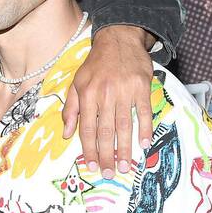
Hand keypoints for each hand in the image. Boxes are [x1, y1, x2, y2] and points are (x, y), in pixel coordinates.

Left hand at [63, 25, 154, 177]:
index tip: (92, 166)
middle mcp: (105, 94)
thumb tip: (66, 134)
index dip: (89, 149)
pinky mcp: (142, 87)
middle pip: (105, 131)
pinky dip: (145, 129)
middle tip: (110, 174)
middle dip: (107, 155)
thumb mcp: (77, 82)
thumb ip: (71, 109)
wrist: (119, 39)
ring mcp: (125, 91)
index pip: (87, 128)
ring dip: (125, 148)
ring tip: (125, 166)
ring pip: (124, 125)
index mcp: (87, 94)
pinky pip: (144, 112)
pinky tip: (144, 144)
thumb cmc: (96, 64)